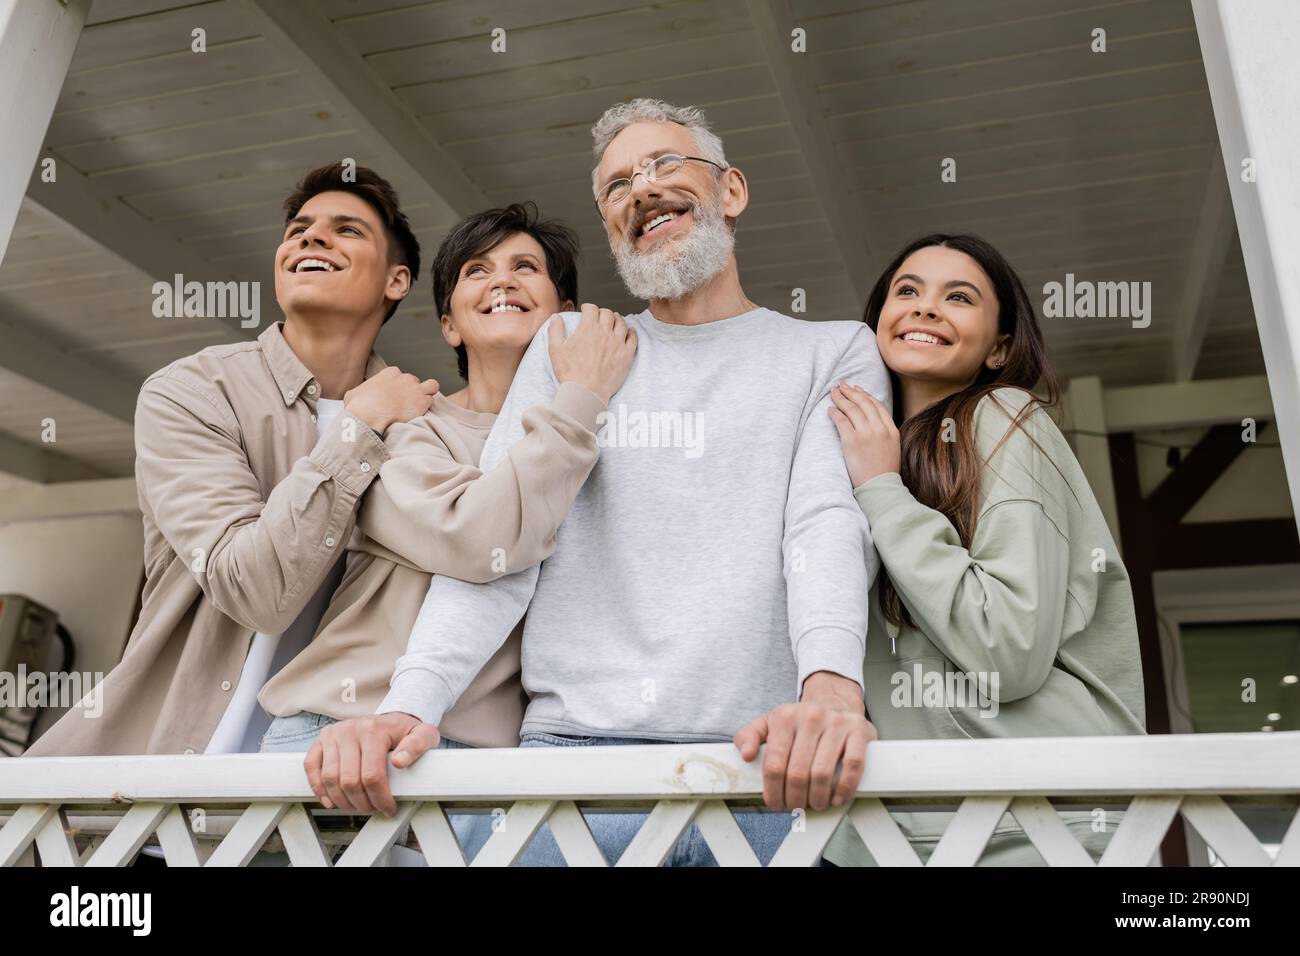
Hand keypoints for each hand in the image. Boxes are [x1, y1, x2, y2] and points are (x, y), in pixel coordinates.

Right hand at [303, 712, 440, 815]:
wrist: (391, 719)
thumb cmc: (405, 731)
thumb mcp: (423, 734)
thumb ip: (417, 746)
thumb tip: (399, 762)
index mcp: (373, 729)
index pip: (372, 775)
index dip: (380, 798)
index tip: (388, 808)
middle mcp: (350, 730)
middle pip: (349, 780)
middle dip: (362, 803)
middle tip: (373, 809)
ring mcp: (334, 734)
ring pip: (330, 778)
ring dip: (342, 800)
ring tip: (356, 806)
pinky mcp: (322, 739)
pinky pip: (311, 767)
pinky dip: (318, 788)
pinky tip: (331, 800)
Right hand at [344, 366, 439, 435]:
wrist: (368, 416)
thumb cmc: (359, 406)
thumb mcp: (354, 393)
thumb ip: (362, 391)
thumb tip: (358, 395)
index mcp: (390, 373)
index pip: (401, 377)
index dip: (399, 388)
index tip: (395, 398)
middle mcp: (405, 377)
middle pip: (414, 382)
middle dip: (411, 392)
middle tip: (405, 405)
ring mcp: (415, 388)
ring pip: (432, 386)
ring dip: (427, 394)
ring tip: (420, 404)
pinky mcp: (422, 401)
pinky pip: (431, 401)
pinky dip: (427, 407)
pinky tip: (419, 413)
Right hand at [548, 302, 636, 403]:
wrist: (586, 393)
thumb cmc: (570, 373)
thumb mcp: (556, 349)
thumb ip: (555, 330)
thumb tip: (555, 317)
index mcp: (588, 329)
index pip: (591, 309)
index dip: (588, 307)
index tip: (586, 310)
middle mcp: (605, 333)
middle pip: (607, 313)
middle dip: (602, 312)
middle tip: (599, 316)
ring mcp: (618, 343)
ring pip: (621, 323)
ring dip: (617, 319)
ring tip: (614, 320)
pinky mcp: (626, 355)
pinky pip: (633, 338)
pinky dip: (632, 332)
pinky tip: (630, 331)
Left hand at [733, 672, 875, 811]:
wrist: (834, 700)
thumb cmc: (800, 720)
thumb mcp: (770, 722)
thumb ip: (750, 736)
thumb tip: (746, 754)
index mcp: (785, 717)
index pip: (774, 763)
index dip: (773, 791)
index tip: (775, 803)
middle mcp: (811, 717)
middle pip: (798, 773)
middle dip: (794, 798)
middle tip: (795, 806)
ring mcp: (837, 723)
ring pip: (823, 773)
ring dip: (817, 798)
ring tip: (814, 803)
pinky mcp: (859, 731)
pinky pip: (852, 765)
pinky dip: (844, 788)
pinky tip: (836, 797)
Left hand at [828, 384, 899, 486]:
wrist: (879, 487)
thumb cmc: (883, 471)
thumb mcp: (892, 448)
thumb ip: (885, 432)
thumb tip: (873, 421)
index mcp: (892, 430)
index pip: (878, 406)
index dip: (865, 395)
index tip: (857, 390)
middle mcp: (880, 429)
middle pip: (864, 403)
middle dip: (852, 392)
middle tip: (842, 386)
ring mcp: (866, 434)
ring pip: (852, 409)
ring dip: (841, 399)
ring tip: (833, 393)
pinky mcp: (852, 442)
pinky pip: (842, 421)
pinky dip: (835, 413)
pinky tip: (830, 409)